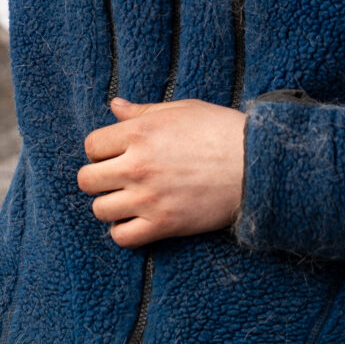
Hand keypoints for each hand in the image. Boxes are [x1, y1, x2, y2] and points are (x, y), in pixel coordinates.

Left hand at [78, 98, 246, 246]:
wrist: (257, 165)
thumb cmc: (221, 131)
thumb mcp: (181, 110)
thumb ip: (142, 111)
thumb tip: (114, 106)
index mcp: (139, 133)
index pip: (91, 146)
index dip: (101, 151)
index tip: (115, 155)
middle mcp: (138, 166)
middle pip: (87, 180)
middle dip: (99, 179)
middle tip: (118, 179)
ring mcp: (149, 198)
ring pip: (100, 210)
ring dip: (110, 206)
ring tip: (128, 200)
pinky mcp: (164, 224)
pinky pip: (122, 237)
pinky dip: (124, 231)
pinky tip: (136, 221)